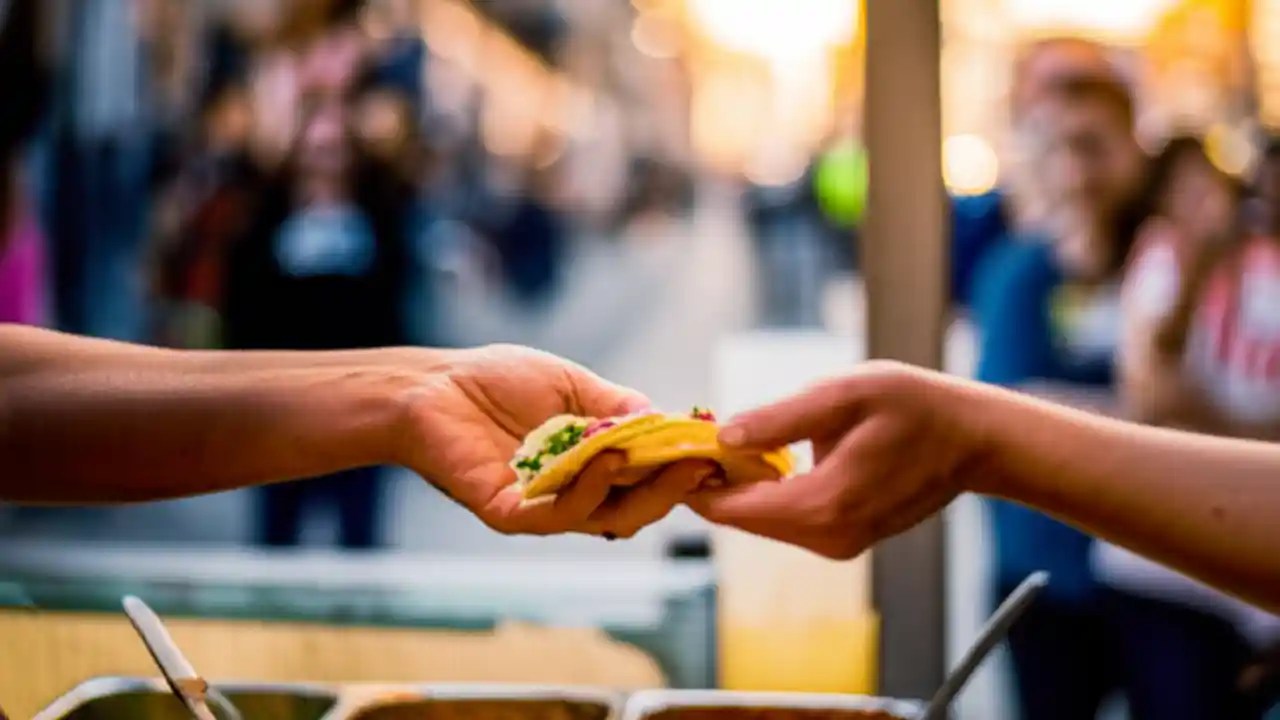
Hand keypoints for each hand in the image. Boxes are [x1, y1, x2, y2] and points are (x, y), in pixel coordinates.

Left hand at [400, 344, 710, 537]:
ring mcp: (541, 507)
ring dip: (640, 491)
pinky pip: (559, 515)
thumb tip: (666, 420)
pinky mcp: (510, 513)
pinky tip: (606, 460)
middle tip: (701, 465)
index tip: (713, 453)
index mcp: (588, 464)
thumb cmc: (494, 381)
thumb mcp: (571, 384)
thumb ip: (616, 405)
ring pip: (606, 517)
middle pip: (635, 507)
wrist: (430, 387)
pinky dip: (589, 490)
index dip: (680, 469)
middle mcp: (570, 492)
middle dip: (673, 488)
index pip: (644, 478)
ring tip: (661, 459)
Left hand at [687, 361, 986, 558]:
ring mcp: (838, 544)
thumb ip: (780, 418)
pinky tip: (760, 458)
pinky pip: (787, 519)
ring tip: (720, 441)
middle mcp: (826, 538)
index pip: (732, 509)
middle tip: (691, 436)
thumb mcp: (843, 394)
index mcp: (822, 506)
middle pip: (742, 519)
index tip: (673, 446)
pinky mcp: (844, 538)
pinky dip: (767, 492)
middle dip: (712, 481)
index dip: (695, 480)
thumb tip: (724, 435)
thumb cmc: (915, 406)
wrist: (973, 439)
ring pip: (762, 520)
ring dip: (739, 486)